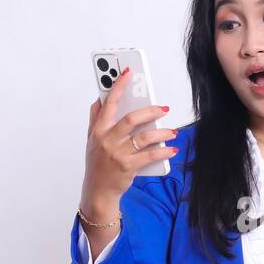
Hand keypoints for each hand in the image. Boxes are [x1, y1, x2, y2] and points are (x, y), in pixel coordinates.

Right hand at [81, 66, 177, 211]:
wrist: (98, 191)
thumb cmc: (97, 164)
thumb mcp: (91, 140)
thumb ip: (95, 119)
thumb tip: (99, 99)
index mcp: (98, 130)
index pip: (109, 103)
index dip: (118, 86)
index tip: (128, 72)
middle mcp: (107, 140)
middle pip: (131, 119)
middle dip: (150, 111)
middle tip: (163, 109)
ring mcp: (117, 154)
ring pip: (144, 137)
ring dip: (161, 133)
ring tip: (172, 132)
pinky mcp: (127, 167)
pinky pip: (149, 156)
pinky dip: (163, 152)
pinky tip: (171, 149)